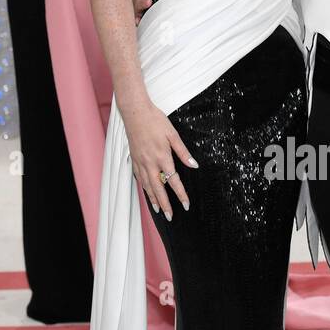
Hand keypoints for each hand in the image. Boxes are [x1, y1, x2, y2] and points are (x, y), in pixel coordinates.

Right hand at [124, 99, 196, 218]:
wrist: (135, 112)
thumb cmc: (156, 121)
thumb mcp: (173, 134)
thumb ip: (183, 152)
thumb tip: (194, 165)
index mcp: (162, 156)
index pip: (173, 180)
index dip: (180, 194)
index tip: (186, 204)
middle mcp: (150, 162)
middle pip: (158, 188)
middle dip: (165, 204)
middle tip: (170, 216)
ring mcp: (141, 162)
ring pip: (148, 185)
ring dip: (154, 199)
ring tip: (159, 211)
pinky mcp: (135, 159)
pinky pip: (140, 178)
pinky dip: (145, 188)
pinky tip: (148, 194)